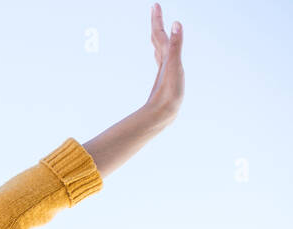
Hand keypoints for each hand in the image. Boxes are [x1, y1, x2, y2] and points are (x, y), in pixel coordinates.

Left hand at [144, 3, 183, 126]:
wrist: (162, 115)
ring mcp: (164, 70)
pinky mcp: (167, 79)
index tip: (154, 5)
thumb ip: (175, 44)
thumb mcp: (174, 65)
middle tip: (156, 9)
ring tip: (159, 29)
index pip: (158, 33)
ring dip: (159, 36)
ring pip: (159, 49)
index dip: (157, 19)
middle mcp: (162, 62)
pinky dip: (165, 52)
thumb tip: (175, 23)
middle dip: (157, 23)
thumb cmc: (169, 92)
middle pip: (157, 38)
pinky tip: (165, 56)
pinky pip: (165, 61)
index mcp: (164, 57)